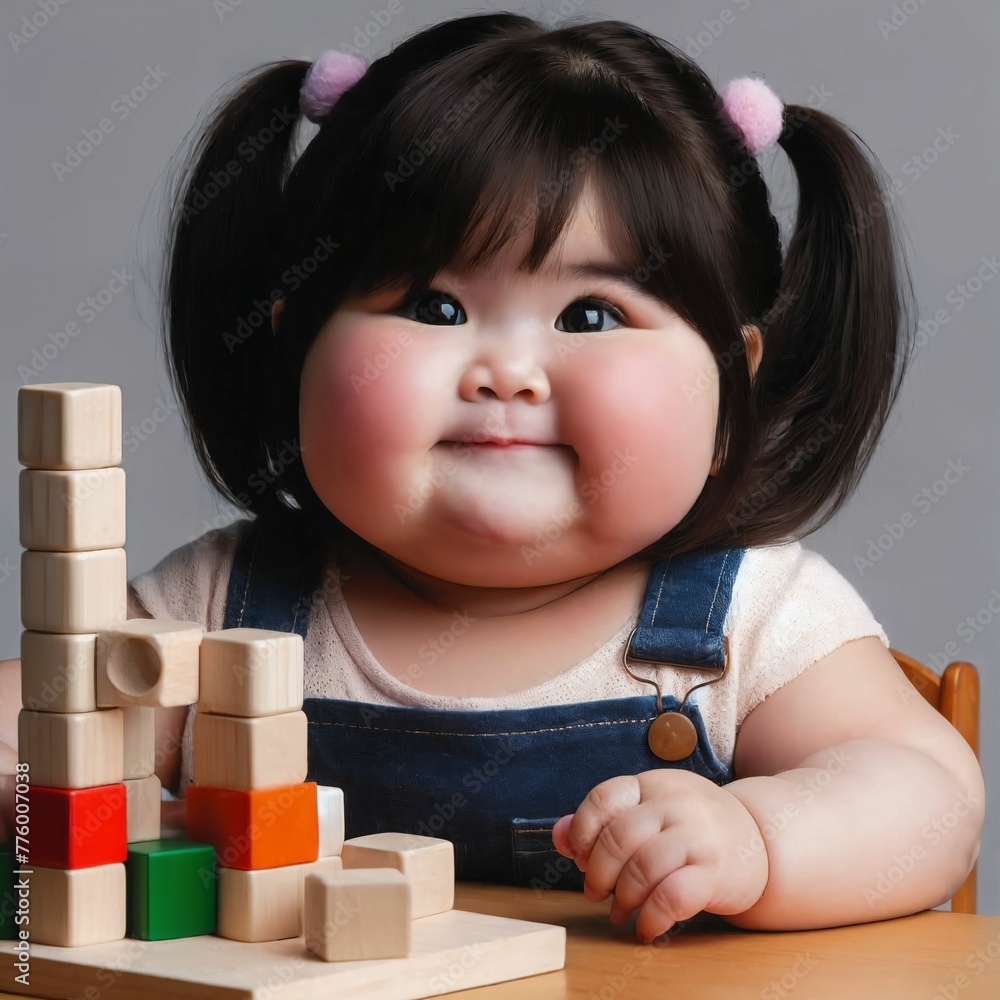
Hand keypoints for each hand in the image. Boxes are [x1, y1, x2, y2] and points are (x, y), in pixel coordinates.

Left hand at [551, 768, 768, 941]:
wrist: (759, 839)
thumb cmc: (691, 827)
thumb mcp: (649, 812)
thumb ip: (603, 822)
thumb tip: (558, 836)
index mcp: (652, 785)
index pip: (604, 799)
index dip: (582, 831)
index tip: (579, 856)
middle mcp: (674, 803)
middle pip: (619, 836)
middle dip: (598, 872)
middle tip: (596, 893)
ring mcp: (697, 835)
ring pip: (643, 866)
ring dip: (623, 897)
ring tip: (620, 912)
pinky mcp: (716, 871)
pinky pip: (674, 896)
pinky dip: (652, 918)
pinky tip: (646, 928)